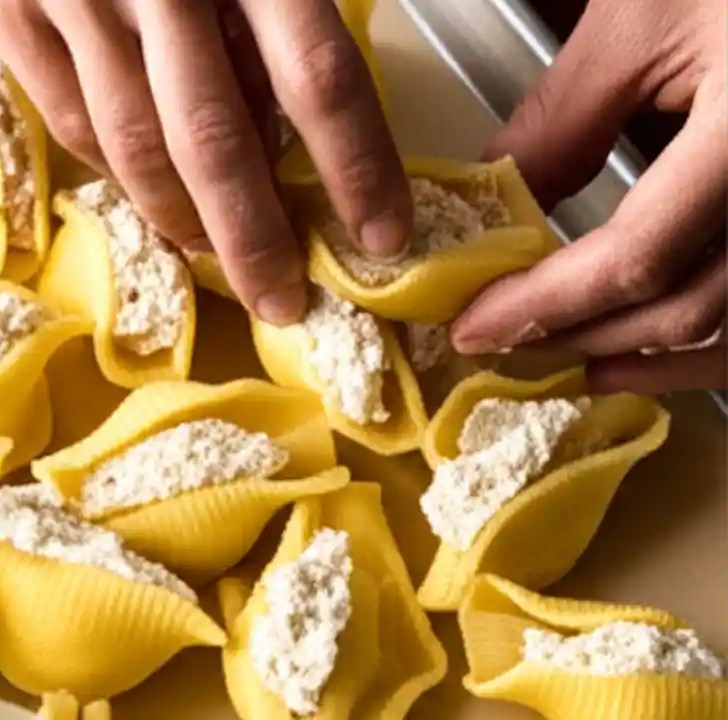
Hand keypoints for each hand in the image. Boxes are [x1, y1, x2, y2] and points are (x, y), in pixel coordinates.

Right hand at [0, 0, 411, 323]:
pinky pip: (70, 124)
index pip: (319, 76)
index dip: (356, 167)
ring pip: (132, 147)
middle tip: (283, 299)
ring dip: (182, 220)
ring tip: (220, 259)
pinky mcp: (6, 12)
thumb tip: (288, 128)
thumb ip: (283, 13)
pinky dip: (116, 176)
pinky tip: (152, 201)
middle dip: (254, 237)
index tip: (380, 235)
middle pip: (214, 139)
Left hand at [450, 0, 726, 393]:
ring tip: (577, 359)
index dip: (547, 304)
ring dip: (651, 359)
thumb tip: (496, 195)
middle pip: (691, 309)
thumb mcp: (641, 20)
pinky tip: (660, 346)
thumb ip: (565, 119)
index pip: (641, 255)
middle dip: (586, 336)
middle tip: (507, 342)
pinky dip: (712, 342)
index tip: (475, 325)